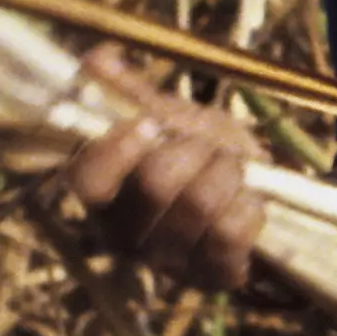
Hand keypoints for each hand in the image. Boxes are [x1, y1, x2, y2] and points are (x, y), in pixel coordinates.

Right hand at [51, 48, 262, 293]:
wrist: (245, 192)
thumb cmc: (193, 152)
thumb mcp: (164, 117)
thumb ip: (130, 93)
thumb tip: (97, 58)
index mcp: (101, 195)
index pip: (87, 180)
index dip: (117, 149)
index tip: (149, 124)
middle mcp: (123, 236)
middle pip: (155, 184)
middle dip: (193, 148)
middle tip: (205, 143)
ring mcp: (167, 262)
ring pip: (201, 204)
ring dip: (226, 172)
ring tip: (229, 167)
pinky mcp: (210, 277)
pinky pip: (234, 232)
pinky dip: (249, 203)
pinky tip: (246, 199)